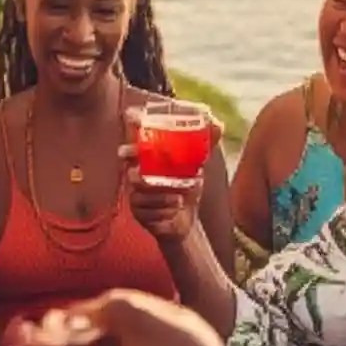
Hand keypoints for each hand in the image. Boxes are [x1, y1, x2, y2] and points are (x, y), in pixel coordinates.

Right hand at [120, 104, 220, 243]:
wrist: (185, 221)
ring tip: (178, 200)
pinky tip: (174, 211)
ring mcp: (136, 198)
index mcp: (147, 164)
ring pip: (141, 196)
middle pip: (131, 176)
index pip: (132, 153)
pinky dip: (164, 211)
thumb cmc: (186, 190)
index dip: (128, 150)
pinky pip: (147, 213)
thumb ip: (204, 146)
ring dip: (162, 198)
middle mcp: (137, 180)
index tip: (127, 152)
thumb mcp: (196, 166)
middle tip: (156, 181)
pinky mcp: (139, 215)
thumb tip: (218, 123)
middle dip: (141, 178)